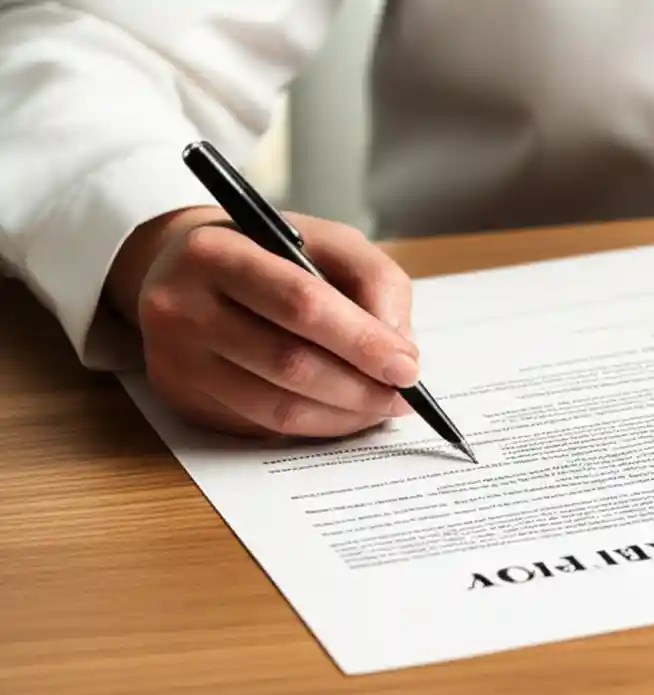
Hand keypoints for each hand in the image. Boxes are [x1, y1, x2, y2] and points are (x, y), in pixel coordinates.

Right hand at [106, 206, 417, 437]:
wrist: (178, 268)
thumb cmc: (266, 252)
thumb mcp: (322, 240)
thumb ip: (373, 278)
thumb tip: (398, 346)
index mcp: (215, 252)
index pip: (301, 303)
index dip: (362, 341)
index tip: (407, 366)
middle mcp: (181, 307)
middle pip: (289, 362)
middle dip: (360, 386)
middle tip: (403, 396)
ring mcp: (176, 359)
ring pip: (277, 406)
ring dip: (343, 414)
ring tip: (382, 407)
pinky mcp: (183, 398)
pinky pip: (263, 425)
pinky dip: (316, 424)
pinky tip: (343, 413)